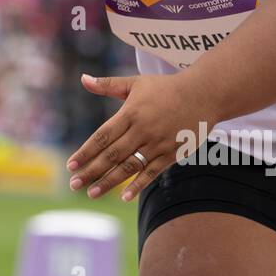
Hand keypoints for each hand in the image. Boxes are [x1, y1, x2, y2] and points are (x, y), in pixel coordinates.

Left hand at [66, 72, 218, 200]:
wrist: (204, 94)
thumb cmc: (167, 87)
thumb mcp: (136, 83)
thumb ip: (108, 85)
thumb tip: (83, 79)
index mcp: (130, 113)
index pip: (102, 137)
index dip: (85, 152)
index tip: (70, 166)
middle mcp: (142, 130)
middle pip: (111, 155)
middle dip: (90, 171)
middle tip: (74, 185)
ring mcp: (157, 144)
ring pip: (129, 167)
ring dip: (109, 182)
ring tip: (92, 194)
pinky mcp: (172, 154)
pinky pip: (151, 172)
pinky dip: (137, 185)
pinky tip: (124, 196)